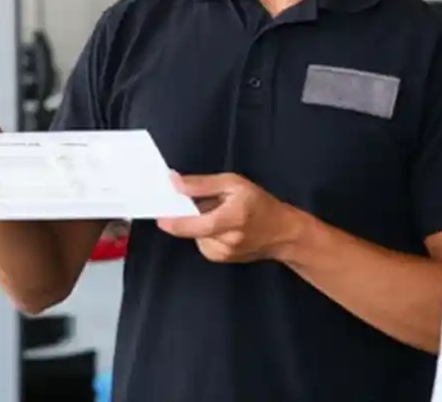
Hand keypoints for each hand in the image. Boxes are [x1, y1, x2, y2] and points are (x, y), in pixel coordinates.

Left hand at [156, 172, 305, 263]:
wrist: (282, 233)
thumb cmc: (260, 204)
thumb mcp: (234, 184)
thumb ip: (202, 185)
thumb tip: (174, 183)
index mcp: (232, 218)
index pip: (193, 224)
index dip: (171, 220)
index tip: (159, 212)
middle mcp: (227, 240)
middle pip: (190, 228)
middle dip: (187, 215)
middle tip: (201, 203)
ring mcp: (223, 253)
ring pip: (194, 235)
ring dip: (198, 224)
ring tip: (218, 214)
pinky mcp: (220, 259)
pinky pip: (201, 242)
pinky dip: (204, 232)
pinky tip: (220, 227)